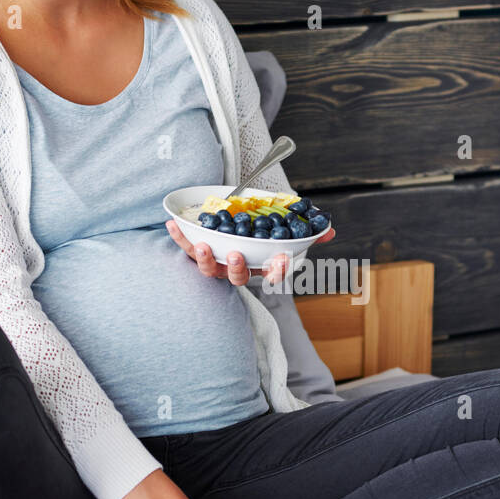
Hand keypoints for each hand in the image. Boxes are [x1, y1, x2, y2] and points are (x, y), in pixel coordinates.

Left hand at [164, 218, 334, 285]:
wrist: (231, 220)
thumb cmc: (260, 228)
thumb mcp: (285, 226)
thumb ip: (306, 230)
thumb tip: (328, 230)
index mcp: (260, 265)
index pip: (272, 274)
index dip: (277, 270)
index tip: (282, 259)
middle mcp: (238, 268)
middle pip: (238, 277)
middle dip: (237, 268)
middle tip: (237, 255)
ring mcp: (216, 262)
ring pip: (209, 270)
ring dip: (204, 260)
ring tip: (202, 246)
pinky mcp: (196, 251)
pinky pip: (185, 247)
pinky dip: (178, 237)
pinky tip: (171, 223)